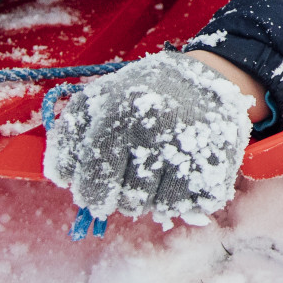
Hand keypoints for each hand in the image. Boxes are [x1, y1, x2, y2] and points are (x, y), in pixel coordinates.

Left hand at [43, 50, 253, 227]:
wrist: (208, 74)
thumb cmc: (143, 93)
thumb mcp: (99, 100)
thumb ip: (69, 137)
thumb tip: (61, 177)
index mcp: (118, 111)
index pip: (95, 182)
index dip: (93, 195)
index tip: (97, 193)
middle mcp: (155, 126)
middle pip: (130, 201)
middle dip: (127, 195)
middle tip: (136, 173)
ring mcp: (192, 143)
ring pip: (164, 207)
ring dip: (159, 198)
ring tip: (161, 172)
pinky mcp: (221, 158)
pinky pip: (199, 205)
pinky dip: (190, 198)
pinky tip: (186, 174)